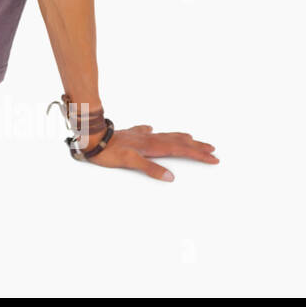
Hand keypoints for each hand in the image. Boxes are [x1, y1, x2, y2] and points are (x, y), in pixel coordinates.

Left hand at [79, 124, 217, 180]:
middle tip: (212, 148)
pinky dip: (154, 132)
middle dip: (196, 146)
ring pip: (166, 136)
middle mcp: (150, 139)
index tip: (214, 158)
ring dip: (181, 138)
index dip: (198, 154)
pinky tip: (152, 129)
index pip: (181, 150)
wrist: (92, 136)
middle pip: (178, 141)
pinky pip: (147, 132)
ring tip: (192, 138)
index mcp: (153, 146)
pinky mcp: (130, 135)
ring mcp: (141, 136)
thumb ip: (150, 168)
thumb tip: (171, 177)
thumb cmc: (109, 151)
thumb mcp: (130, 162)